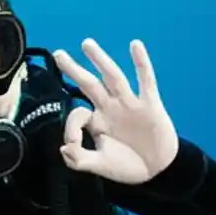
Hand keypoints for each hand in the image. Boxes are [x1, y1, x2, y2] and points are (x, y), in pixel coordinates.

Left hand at [53, 38, 179, 184]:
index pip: (77, 113)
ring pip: (112, 77)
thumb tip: (64, 148)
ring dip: (100, 60)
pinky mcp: (149, 104)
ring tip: (86, 44)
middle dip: (74, 69)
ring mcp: (129, 104)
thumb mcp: (100, 165)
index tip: (73, 143)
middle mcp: (110, 108)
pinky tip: (135, 45)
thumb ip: (79, 159)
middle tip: (57, 54)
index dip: (71, 127)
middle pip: (89, 84)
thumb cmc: (128, 165)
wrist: (158, 170)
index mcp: (96, 121)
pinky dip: (141, 62)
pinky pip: (145, 80)